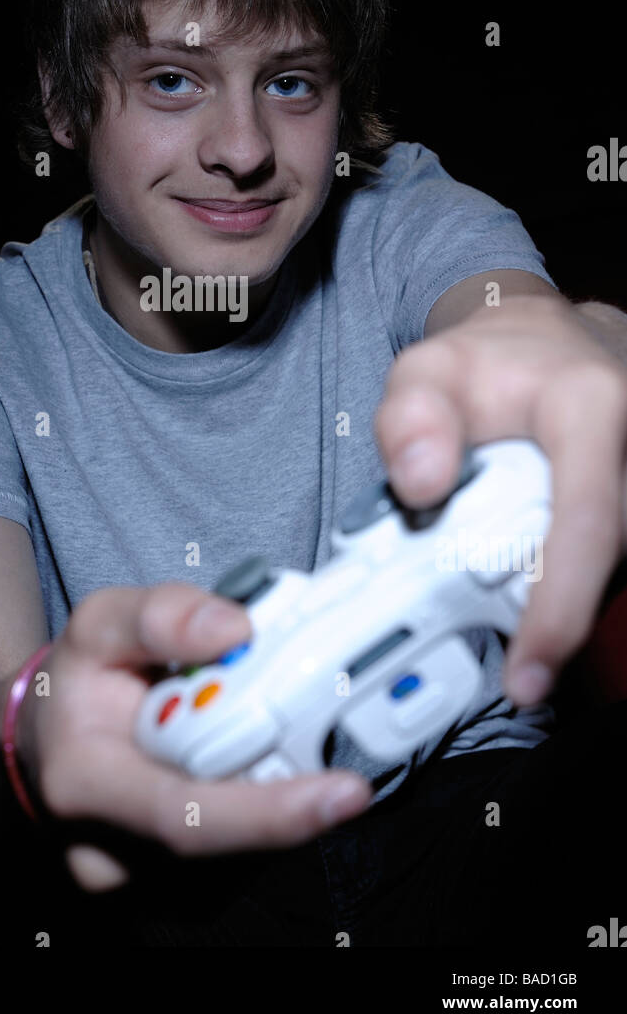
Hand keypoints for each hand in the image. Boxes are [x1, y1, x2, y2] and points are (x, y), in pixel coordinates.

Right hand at [17, 582, 371, 891]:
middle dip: (293, 797)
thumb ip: (161, 614)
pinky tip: (250, 768)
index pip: (182, 815)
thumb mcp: (96, 624)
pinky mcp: (173, 892)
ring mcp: (143, 882)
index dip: (268, 813)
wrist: (46, 748)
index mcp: (85, 783)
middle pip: (230, 842)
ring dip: (274, 796)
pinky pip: (240, 858)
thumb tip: (235, 628)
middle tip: (343, 767)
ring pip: (242, 853)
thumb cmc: (77, 686)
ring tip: (269, 739)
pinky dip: (262, 807)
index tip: (344, 793)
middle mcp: (110, 852)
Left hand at [374, 293, 626, 705]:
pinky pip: (600, 563)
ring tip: (491, 584)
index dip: (560, 603)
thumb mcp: (426, 370)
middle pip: (600, 559)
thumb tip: (422, 485)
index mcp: (590, 407)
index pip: (586, 519)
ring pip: (603, 570)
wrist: (552, 346)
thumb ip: (409, 418)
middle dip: (544, 610)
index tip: (529, 667)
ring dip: (550, 592)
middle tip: (496, 646)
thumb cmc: (491, 363)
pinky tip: (520, 568)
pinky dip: (558, 579)